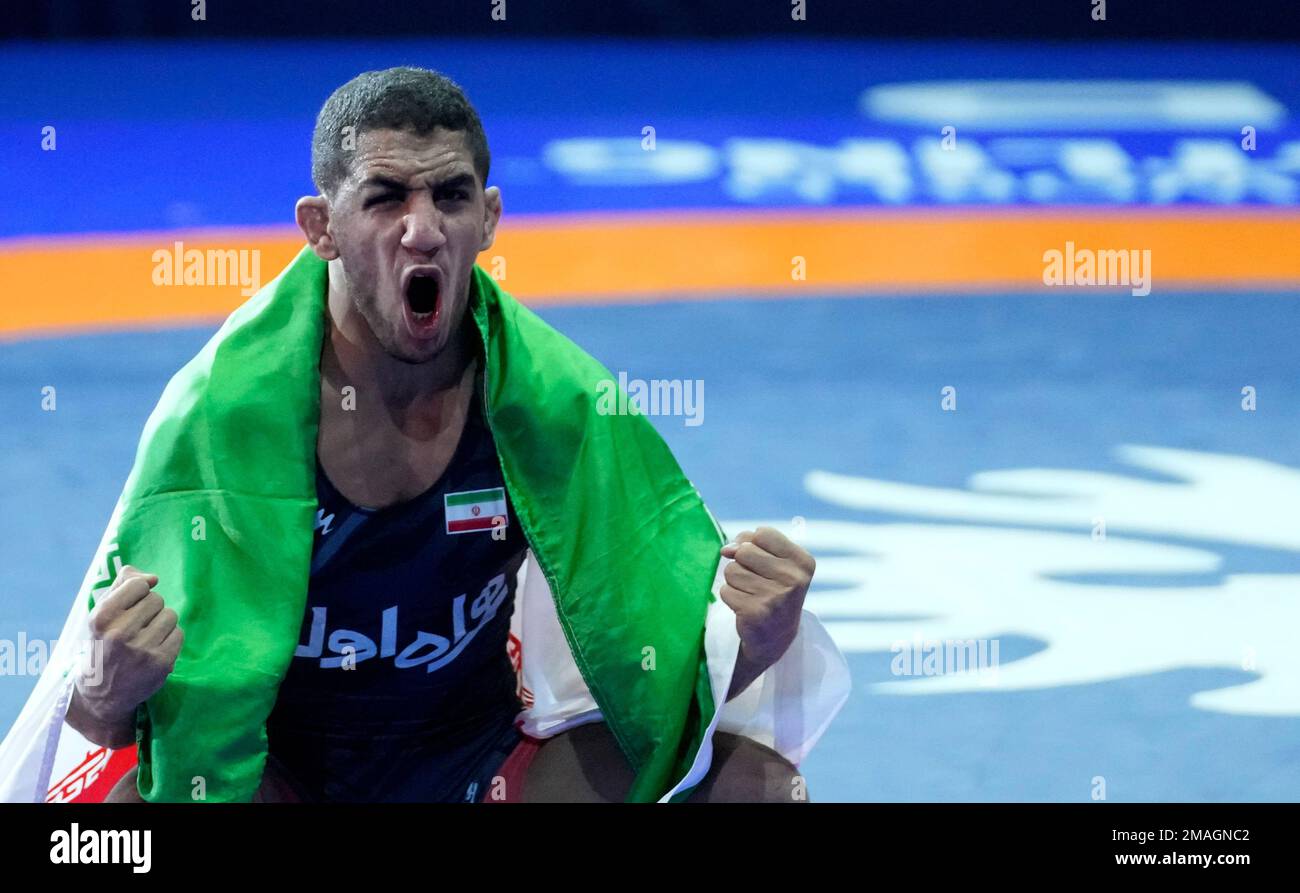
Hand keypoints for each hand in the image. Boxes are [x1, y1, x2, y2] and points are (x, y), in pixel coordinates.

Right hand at [70, 566, 183, 744]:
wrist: (102, 694)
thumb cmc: (103, 646)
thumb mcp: (101, 615)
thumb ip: (122, 586)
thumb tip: (153, 577)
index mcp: (102, 618)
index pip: (138, 585)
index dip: (138, 593)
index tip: (130, 607)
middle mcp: (120, 633)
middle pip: (156, 599)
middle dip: (150, 609)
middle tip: (136, 627)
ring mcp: (142, 649)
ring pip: (170, 615)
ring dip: (162, 623)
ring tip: (145, 638)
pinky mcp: (161, 663)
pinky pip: (179, 634)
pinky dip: (170, 639)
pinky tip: (154, 649)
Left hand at [719, 527, 813, 673]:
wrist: (775, 636)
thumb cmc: (773, 589)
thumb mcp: (774, 562)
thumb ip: (750, 544)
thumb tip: (727, 549)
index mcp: (803, 562)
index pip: (763, 533)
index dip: (753, 544)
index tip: (761, 560)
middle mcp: (794, 579)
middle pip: (745, 551)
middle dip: (742, 563)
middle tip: (756, 581)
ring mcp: (775, 597)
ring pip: (732, 570)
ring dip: (735, 582)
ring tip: (751, 594)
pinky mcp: (755, 613)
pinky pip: (725, 590)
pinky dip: (730, 597)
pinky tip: (745, 606)